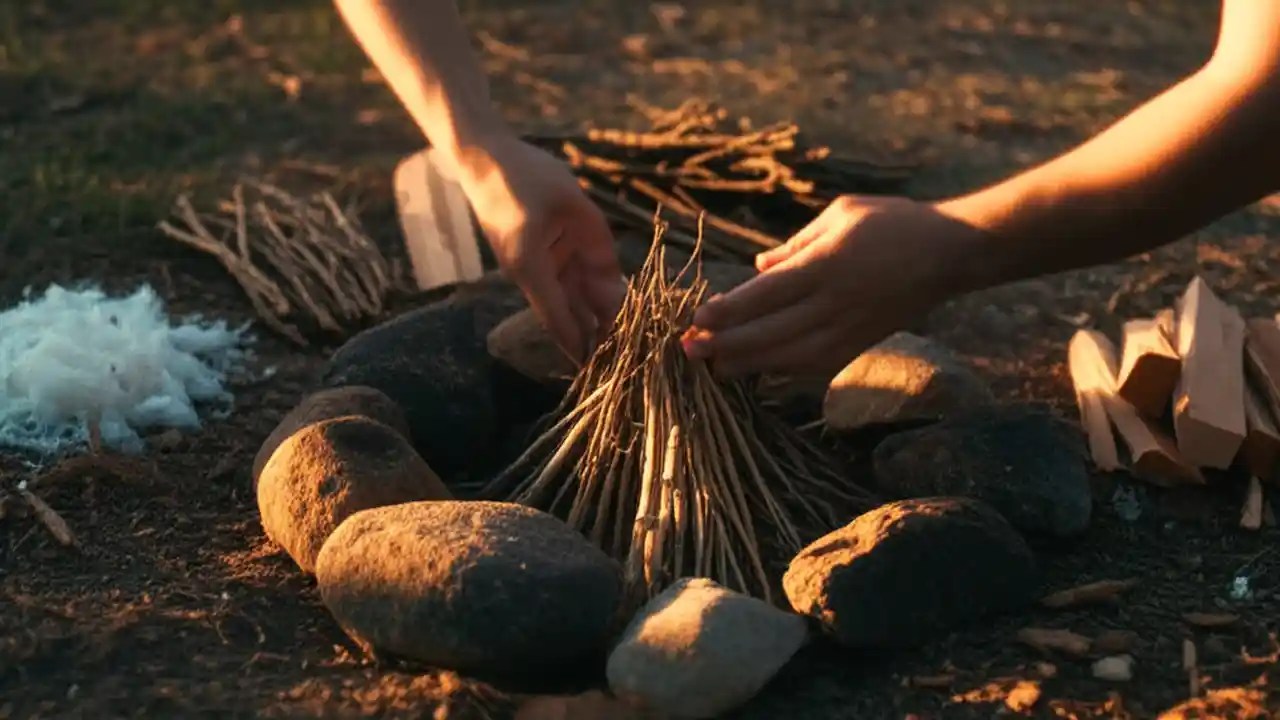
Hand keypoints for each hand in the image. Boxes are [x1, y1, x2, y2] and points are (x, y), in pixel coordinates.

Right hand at [453, 135, 624, 361]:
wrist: (484, 158)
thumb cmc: (524, 175)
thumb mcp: (571, 201)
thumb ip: (597, 241)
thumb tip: (614, 282)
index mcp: (531, 267)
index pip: (558, 318)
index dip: (579, 346)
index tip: (597, 371)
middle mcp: (530, 274)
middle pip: (568, 313)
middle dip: (596, 333)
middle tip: (628, 357)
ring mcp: (533, 266)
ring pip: (571, 298)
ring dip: (595, 315)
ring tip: (629, 337)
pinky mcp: (537, 254)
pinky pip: (567, 279)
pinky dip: (588, 292)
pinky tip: (615, 304)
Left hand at [682, 195, 984, 376]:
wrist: (950, 254)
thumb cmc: (891, 223)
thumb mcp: (839, 215)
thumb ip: (795, 245)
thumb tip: (758, 268)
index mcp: (825, 265)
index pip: (765, 295)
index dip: (728, 311)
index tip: (696, 319)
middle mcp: (834, 302)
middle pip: (769, 333)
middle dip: (725, 345)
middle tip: (688, 350)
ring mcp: (849, 329)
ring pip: (788, 358)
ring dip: (748, 364)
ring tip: (714, 366)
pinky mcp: (860, 344)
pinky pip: (813, 365)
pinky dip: (781, 370)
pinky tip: (757, 369)